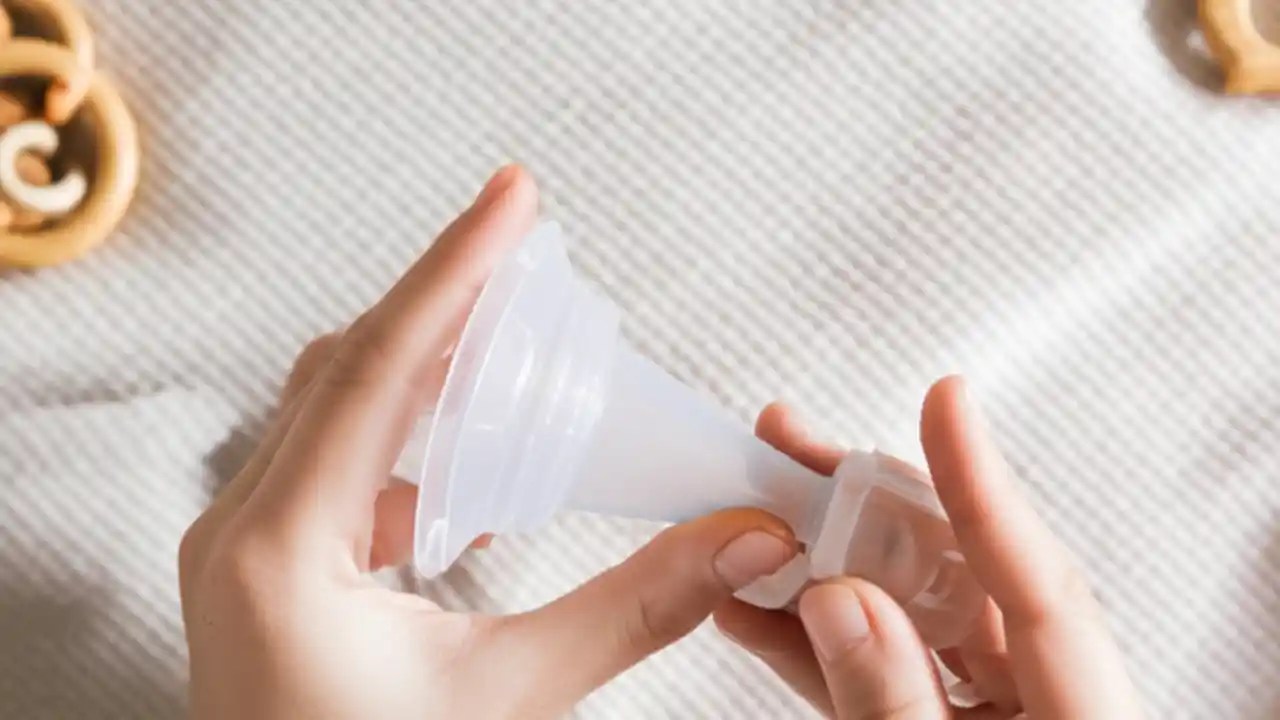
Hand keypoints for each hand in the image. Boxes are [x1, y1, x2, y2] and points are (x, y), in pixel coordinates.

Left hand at [178, 166, 800, 718]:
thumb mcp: (508, 699)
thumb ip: (632, 612)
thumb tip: (739, 540)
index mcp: (281, 551)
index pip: (375, 370)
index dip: (453, 272)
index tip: (512, 197)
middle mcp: (243, 533)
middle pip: (348, 370)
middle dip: (443, 303)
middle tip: (525, 253)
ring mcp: (246, 552)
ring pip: (335, 412)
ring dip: (423, 370)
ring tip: (509, 344)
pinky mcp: (272, 574)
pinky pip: (335, 469)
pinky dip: (408, 445)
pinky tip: (472, 472)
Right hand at [717, 380, 1144, 718]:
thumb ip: (892, 703)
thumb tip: (836, 599)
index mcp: (1084, 717)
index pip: (1039, 585)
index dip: (984, 487)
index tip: (946, 398)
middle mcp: (1043, 700)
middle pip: (957, 578)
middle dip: (867, 508)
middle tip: (796, 446)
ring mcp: (992, 714)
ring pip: (905, 617)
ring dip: (822, 570)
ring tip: (752, 516)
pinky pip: (877, 672)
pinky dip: (816, 642)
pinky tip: (755, 605)